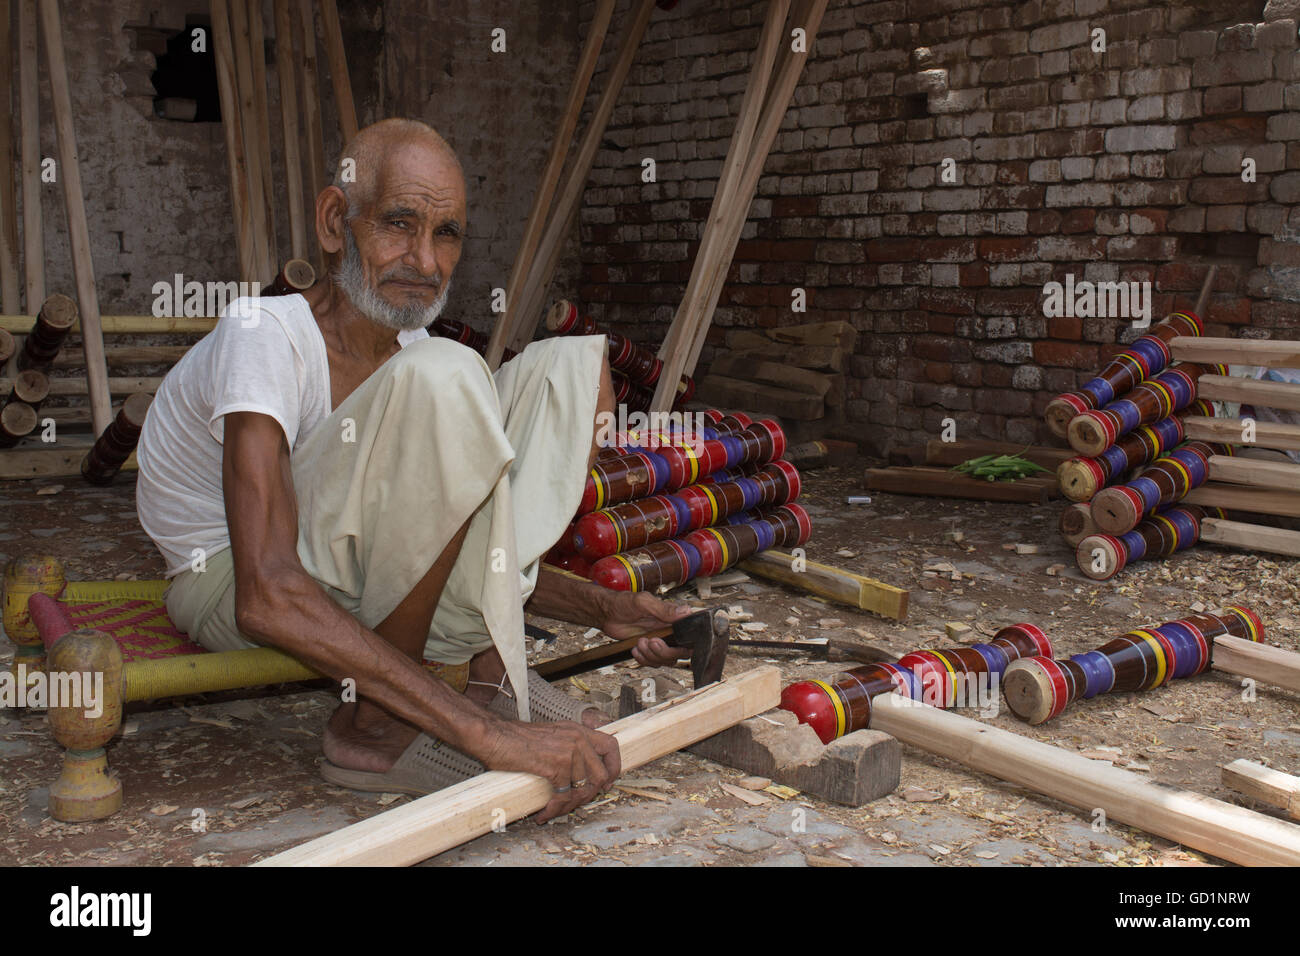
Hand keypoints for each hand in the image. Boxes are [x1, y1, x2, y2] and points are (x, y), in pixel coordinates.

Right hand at [482, 720, 621, 822]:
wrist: (495, 736)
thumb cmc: (515, 739)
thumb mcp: (551, 735)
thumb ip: (568, 746)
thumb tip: (579, 773)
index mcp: (578, 730)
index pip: (611, 745)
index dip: (614, 767)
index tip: (605, 783)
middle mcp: (577, 738)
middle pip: (601, 774)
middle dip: (589, 794)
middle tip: (573, 803)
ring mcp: (568, 751)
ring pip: (582, 789)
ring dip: (568, 806)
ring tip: (553, 810)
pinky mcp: (556, 765)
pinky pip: (564, 795)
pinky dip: (554, 809)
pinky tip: (543, 813)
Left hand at [599, 592, 695, 667]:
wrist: (607, 613)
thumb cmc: (624, 603)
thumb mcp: (644, 603)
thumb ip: (665, 609)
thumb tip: (687, 611)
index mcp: (673, 618)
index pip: (690, 634)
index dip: (687, 643)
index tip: (673, 641)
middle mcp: (669, 631)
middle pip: (681, 652)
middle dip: (665, 652)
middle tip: (651, 641)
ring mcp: (660, 642)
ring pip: (667, 660)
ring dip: (652, 656)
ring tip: (639, 642)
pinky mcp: (649, 650)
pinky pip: (654, 663)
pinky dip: (644, 659)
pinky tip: (635, 649)